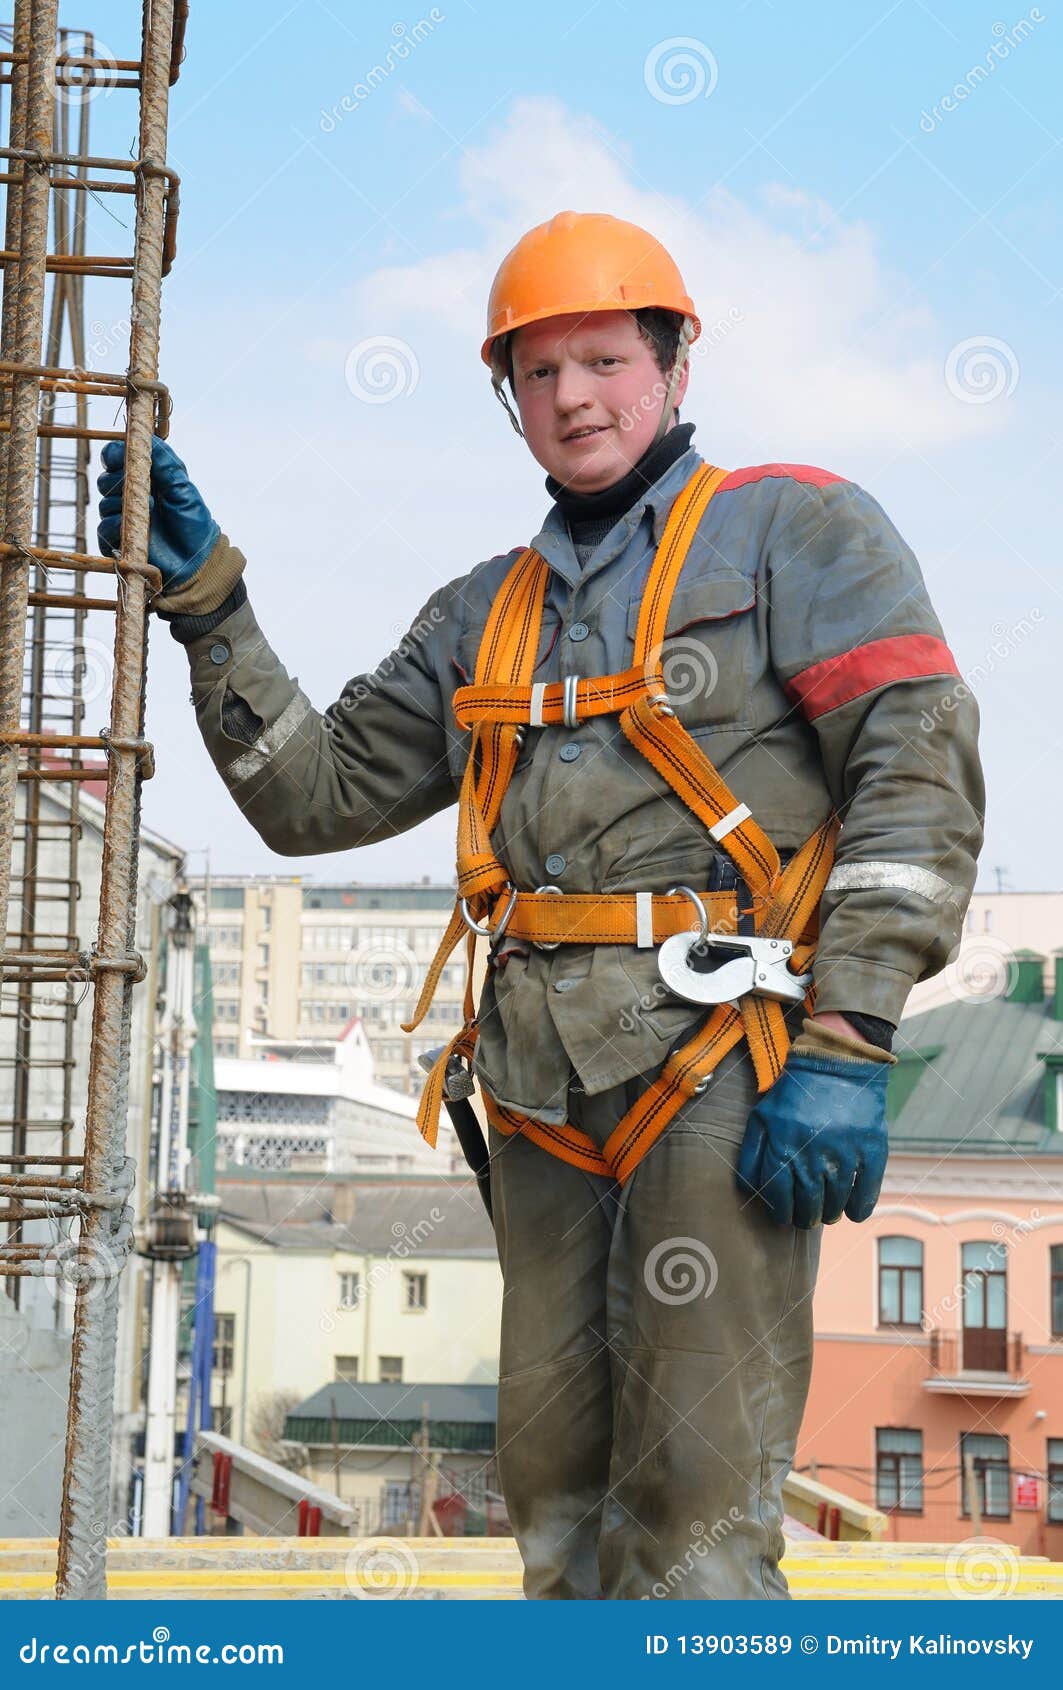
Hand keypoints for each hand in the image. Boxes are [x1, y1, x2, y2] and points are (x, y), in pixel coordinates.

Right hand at [96, 434, 219, 589]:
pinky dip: (116, 525)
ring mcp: (122, 518)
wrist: (197, 561)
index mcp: (144, 478)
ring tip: (149, 511)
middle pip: (105, 478)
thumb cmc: (193, 522)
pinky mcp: (118, 540)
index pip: (116, 458)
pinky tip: (134, 528)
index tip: (118, 456)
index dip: (113, 454)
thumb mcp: (182, 487)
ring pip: (103, 502)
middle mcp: (130, 495)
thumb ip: (164, 461)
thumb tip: (145, 436)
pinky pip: (104, 528)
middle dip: (117, 479)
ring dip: (121, 504)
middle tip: (141, 487)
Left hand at [735, 1051, 888, 1227]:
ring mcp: (844, 1153)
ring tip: (826, 1212)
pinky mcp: (871, 1149)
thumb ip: (752, 1155)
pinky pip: (866, 1192)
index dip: (780, 1212)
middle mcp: (812, 1154)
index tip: (783, 1214)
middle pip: (807, 1206)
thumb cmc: (793, 1094)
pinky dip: (859, 1208)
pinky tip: (852, 1210)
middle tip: (805, 1217)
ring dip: (829, 1214)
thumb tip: (752, 1191)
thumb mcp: (762, 1118)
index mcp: (782, 1146)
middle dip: (804, 1217)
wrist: (836, 1062)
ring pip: (835, 1203)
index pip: (778, 1197)